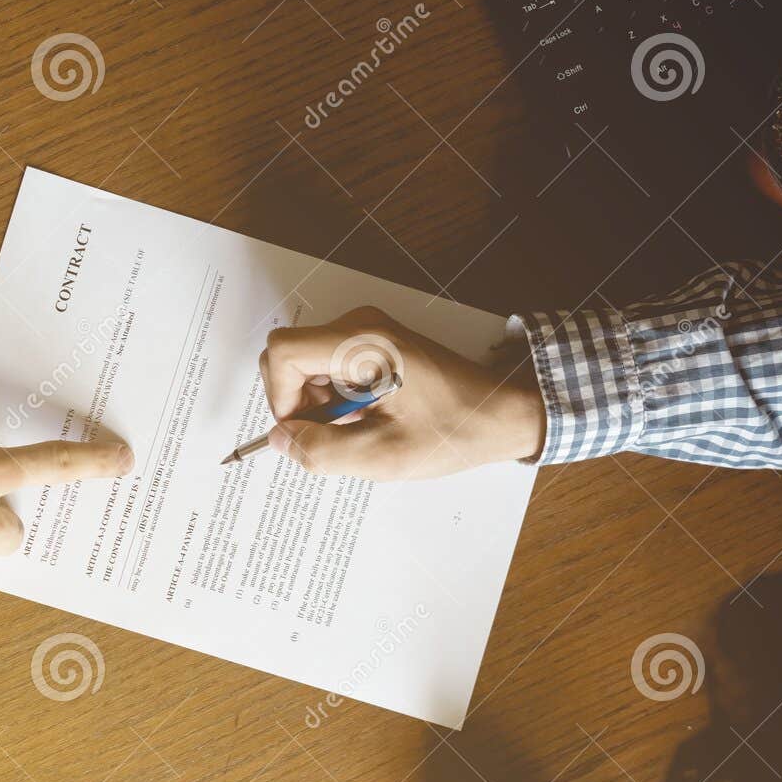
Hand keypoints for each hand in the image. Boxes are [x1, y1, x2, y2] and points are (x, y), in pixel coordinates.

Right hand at [258, 307, 545, 479]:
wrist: (501, 413)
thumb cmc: (453, 431)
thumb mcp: (383, 456)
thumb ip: (322, 451)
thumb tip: (282, 440)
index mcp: (362, 344)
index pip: (282, 354)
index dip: (281, 399)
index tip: (304, 431)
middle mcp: (360, 325)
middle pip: (291, 358)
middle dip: (301, 404)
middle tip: (338, 433)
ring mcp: (367, 330)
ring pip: (308, 366)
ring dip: (321, 405)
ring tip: (362, 428)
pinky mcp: (374, 342)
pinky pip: (330, 367)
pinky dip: (337, 398)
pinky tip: (368, 417)